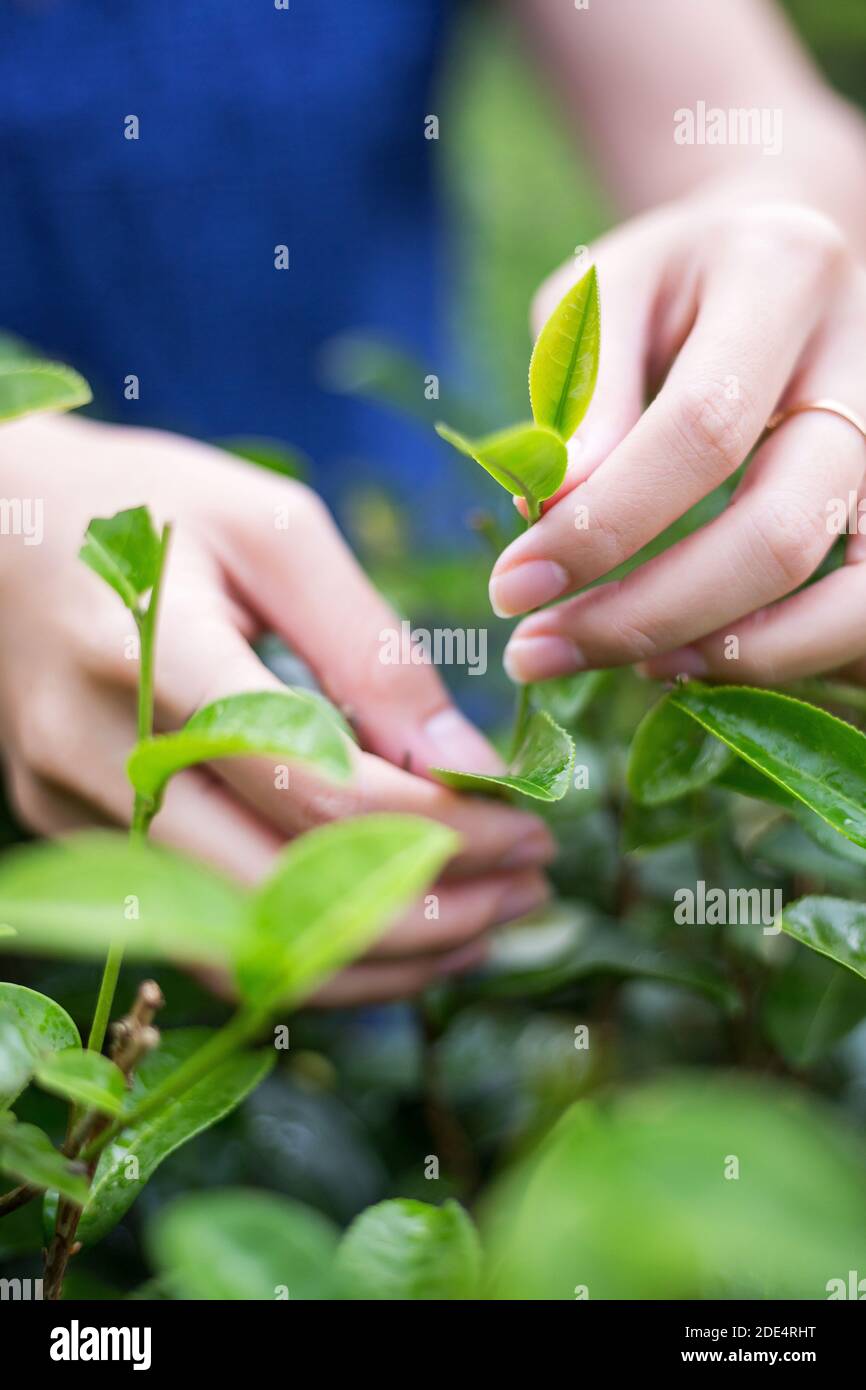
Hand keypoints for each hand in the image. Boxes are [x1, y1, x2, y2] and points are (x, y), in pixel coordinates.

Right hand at [0, 415, 552, 1002]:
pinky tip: (394, 930)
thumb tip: (468, 768)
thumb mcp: (274, 532)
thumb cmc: (150, 507)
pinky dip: (309, 951)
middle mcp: (100, 753)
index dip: (444, 827)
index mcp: (156, 653)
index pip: (318, 789)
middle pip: (279, 893)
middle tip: (532, 889)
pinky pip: (204, 931)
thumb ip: (372, 652)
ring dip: (379, 960)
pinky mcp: (73, 836)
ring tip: (485, 925)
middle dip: (430, 911)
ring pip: (240, 944)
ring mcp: (73, 809)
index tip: (534, 825)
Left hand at [491, 196, 865, 686]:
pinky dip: (793, 660)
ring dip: (732, 658)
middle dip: (648, 615)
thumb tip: (549, 518)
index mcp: (783, 274)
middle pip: (780, 532)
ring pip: (852, 599)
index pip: (701, 430)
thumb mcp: (602, 300)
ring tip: (634, 667)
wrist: (782, 259)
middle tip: (539, 651)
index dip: (602, 527)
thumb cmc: (673, 285)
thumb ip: (582, 399)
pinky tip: (705, 658)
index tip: (514, 586)